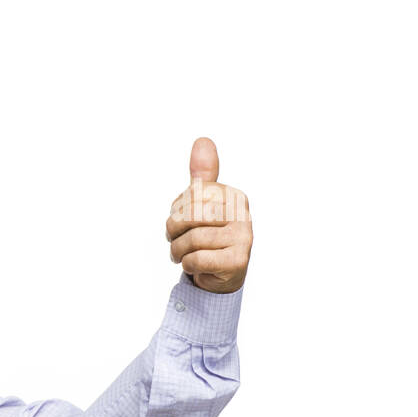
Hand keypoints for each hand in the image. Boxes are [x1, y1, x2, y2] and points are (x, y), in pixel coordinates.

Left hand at [165, 137, 251, 292]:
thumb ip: (203, 173)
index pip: (191, 195)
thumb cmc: (209, 236)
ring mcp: (244, 238)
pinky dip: (188, 265)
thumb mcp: (203, 202)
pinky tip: (196, 265)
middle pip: (189, 216)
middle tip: (177, 240)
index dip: (177, 210)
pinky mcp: (238, 261)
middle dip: (173, 232)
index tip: (183, 221)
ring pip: (191, 240)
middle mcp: (243, 214)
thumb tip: (203, 141)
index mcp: (233, 195)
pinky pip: (196, 259)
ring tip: (184, 254)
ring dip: (178, 251)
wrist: (221, 275)